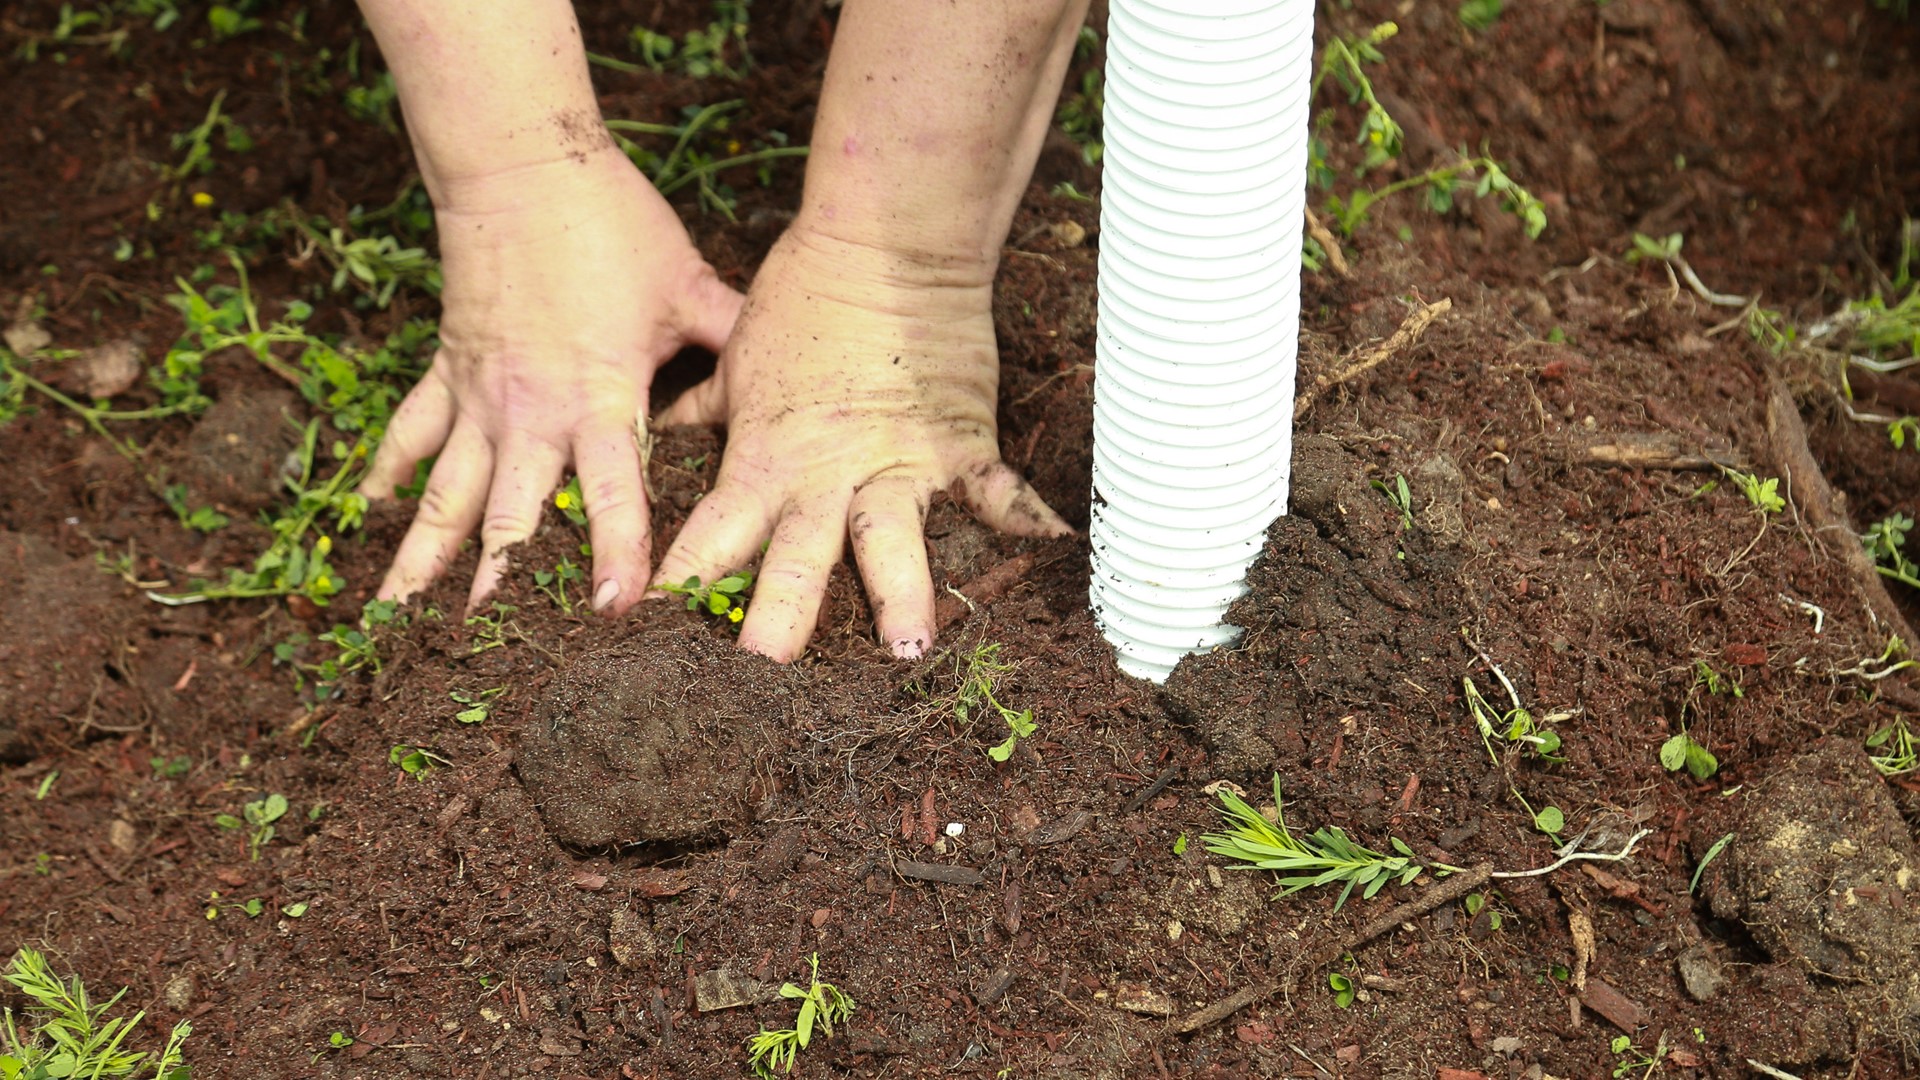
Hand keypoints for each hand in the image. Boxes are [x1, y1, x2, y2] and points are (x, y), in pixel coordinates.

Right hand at [360, 148, 742, 613]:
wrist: (518, 165)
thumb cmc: (613, 223)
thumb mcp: (688, 286)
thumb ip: (729, 343)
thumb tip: (787, 378)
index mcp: (598, 398)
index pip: (612, 493)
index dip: (616, 553)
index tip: (613, 614)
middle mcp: (531, 412)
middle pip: (514, 517)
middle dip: (503, 588)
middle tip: (491, 655)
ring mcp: (479, 396)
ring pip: (446, 494)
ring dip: (423, 558)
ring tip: (399, 621)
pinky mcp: (445, 371)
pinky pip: (411, 434)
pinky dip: (387, 475)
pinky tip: (369, 518)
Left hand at [654, 227, 1070, 660]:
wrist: (883, 244)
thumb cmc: (801, 296)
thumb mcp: (738, 360)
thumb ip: (702, 410)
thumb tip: (659, 432)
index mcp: (764, 460)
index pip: (712, 537)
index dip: (680, 586)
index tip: (650, 635)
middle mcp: (825, 476)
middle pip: (796, 562)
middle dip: (778, 623)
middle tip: (761, 678)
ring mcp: (896, 464)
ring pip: (892, 543)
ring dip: (901, 596)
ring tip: (909, 651)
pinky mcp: (957, 443)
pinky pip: (995, 491)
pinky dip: (1025, 518)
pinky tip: (1053, 551)